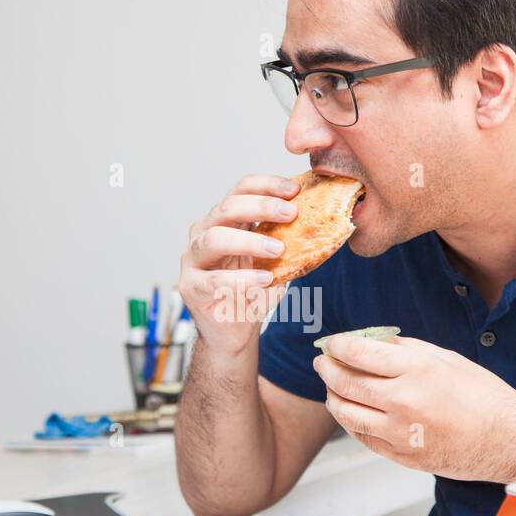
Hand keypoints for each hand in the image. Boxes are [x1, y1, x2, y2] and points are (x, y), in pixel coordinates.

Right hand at [178, 174, 299, 357]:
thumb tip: (323, 218)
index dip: (267, 185)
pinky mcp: (191, 287)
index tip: (295, 190)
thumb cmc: (254, 290)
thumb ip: (288, 238)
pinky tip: (264, 279)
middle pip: (227, 207)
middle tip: (292, 213)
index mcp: (223, 220)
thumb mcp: (274, 259)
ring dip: (249, 240)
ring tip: (278, 248)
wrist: (234, 330)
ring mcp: (193, 260)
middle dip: (262, 206)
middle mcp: (203, 233)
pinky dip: (241, 278)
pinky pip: (214, 279)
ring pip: (215, 238)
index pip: (240, 189)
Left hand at [312, 335, 515, 480]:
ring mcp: (400, 433)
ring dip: (332, 397)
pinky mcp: (402, 456)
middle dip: (327, 369)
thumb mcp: (446, 358)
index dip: (338, 346)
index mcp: (417, 370)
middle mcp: (404, 401)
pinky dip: (351, 422)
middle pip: (345, 383)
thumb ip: (406, 349)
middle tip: (322, 362)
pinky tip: (352, 411)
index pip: (359, 353)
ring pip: (346, 414)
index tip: (332, 343)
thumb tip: (374, 342)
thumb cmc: (484, 397)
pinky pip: (363, 438)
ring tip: (332, 388)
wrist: (507, 439)